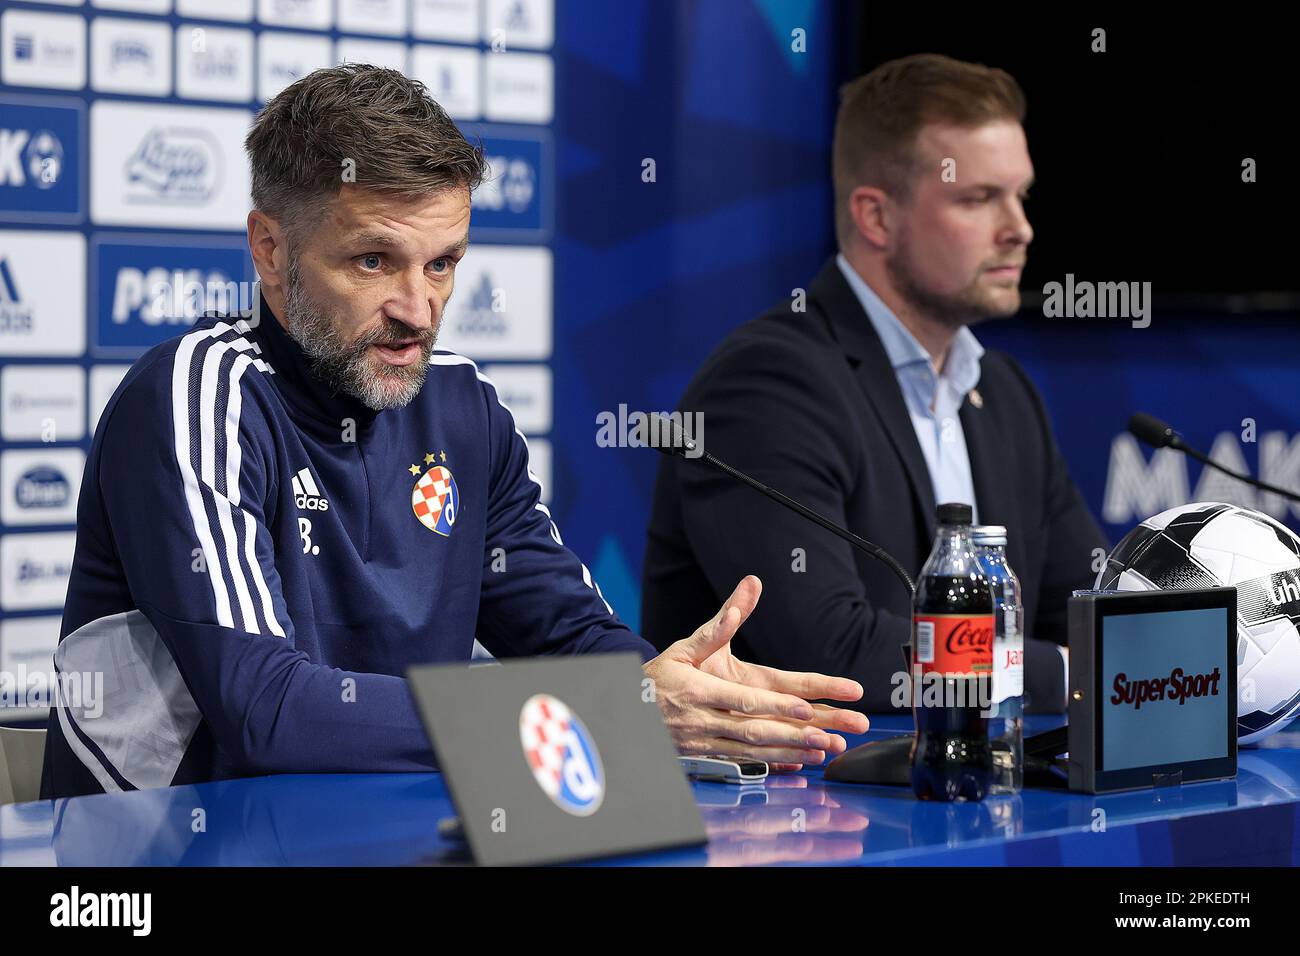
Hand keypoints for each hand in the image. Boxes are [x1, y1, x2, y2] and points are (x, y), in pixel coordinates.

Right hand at [642, 575, 868, 770]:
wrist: (626, 710)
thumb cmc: (659, 675)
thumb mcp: (683, 647)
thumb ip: (717, 626)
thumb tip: (746, 591)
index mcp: (698, 690)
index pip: (742, 700)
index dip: (773, 706)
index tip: (803, 708)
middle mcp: (702, 720)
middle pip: (753, 730)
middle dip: (792, 735)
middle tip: (825, 736)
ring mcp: (704, 743)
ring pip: (752, 751)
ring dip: (789, 752)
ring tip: (821, 750)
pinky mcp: (707, 756)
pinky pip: (744, 763)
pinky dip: (772, 764)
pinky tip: (797, 762)